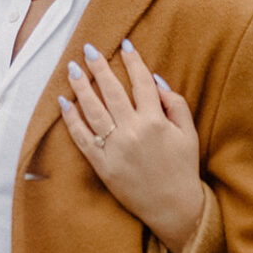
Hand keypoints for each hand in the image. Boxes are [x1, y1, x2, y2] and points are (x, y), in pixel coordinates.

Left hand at [62, 40, 203, 252]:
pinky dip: (71, 119)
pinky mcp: (102, 164)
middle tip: (88, 49)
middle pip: (111, 91)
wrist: (173, 207)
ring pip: (93, 110)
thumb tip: (155, 80)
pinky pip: (82, 137)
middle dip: (99, 67)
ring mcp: (114, 148)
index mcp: (155, 121)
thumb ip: (174, 103)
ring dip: (81, 87)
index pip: (141, 82)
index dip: (132, 61)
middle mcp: (132, 131)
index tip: (124, 45)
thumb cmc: (182, 168)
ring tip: (72, 69)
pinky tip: (64, 102)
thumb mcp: (188, 133)